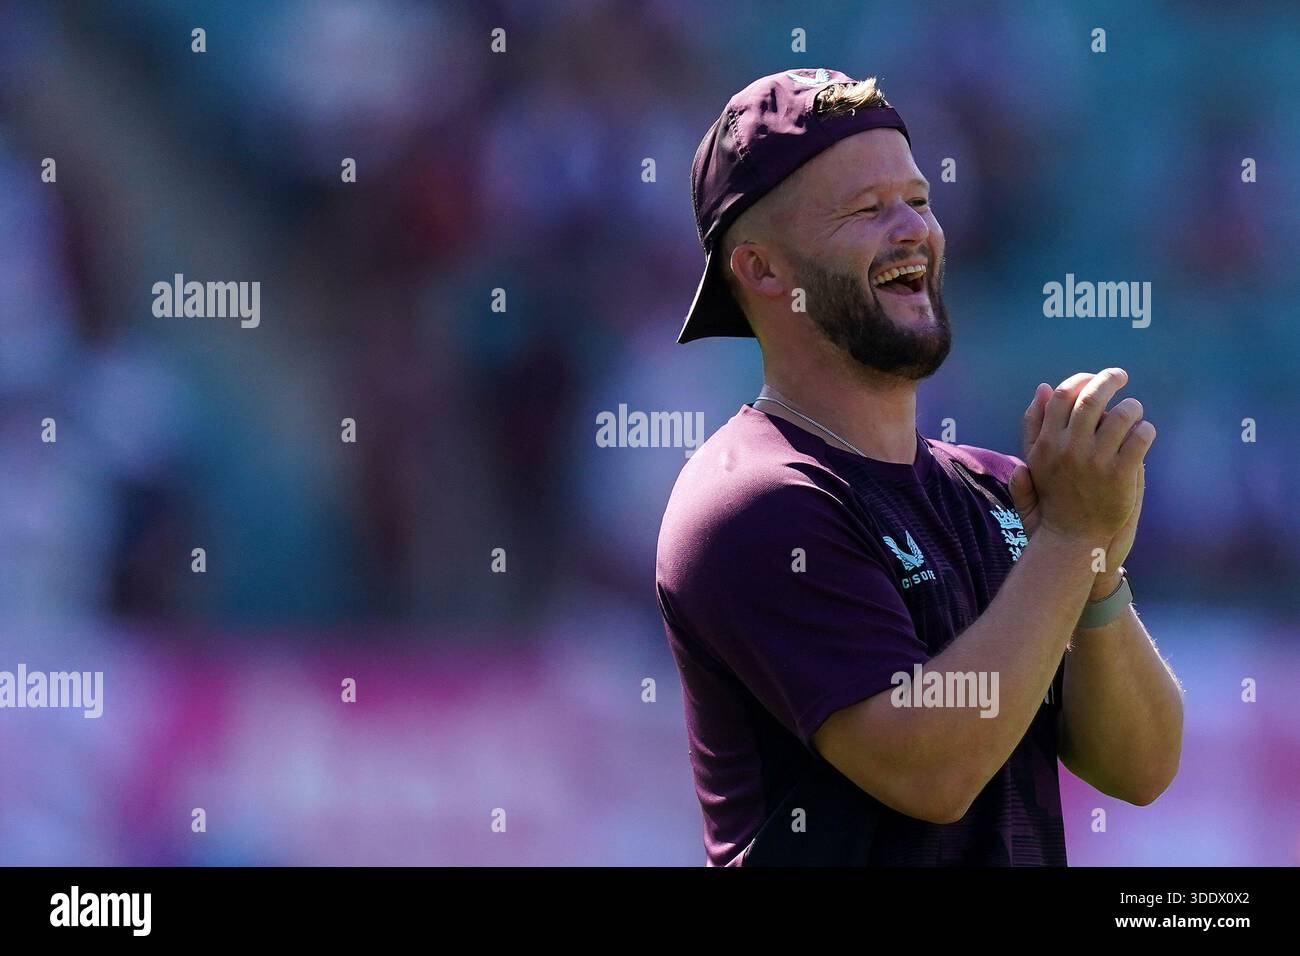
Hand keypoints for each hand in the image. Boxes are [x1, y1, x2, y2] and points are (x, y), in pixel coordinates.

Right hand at [1007, 368, 1153, 552]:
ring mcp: (1095, 461)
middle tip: (1120, 375)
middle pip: (1091, 398)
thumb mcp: (1035, 460)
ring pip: (1121, 415)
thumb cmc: (1056, 496)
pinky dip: (1146, 430)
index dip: (1081, 380)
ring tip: (1135, 410)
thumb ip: (1034, 425)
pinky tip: (1144, 433)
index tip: (1093, 379)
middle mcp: (1068, 449)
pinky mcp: (1120, 475)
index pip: (1064, 396)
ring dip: (1132, 407)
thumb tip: (1044, 388)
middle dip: (1109, 380)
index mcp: (1047, 443)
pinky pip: (1140, 438)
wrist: (1073, 538)